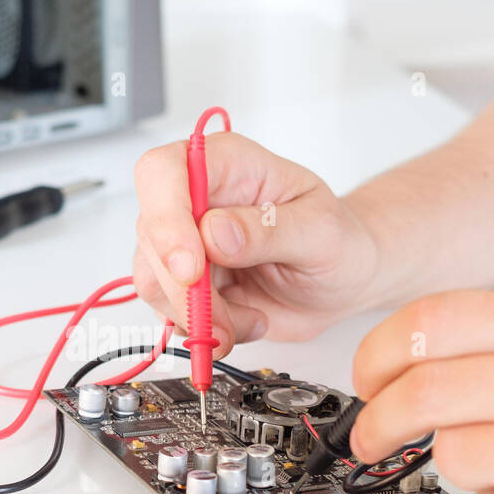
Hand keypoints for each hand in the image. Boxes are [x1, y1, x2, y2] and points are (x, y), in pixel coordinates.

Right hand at [132, 132, 379, 354]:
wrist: (342, 279)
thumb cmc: (337, 241)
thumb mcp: (320, 231)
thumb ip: (268, 230)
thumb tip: (214, 233)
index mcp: (227, 164)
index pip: (163, 172)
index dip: (166, 218)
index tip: (190, 268)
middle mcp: (195, 197)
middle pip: (151, 236)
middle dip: (187, 291)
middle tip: (226, 321)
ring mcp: (183, 241)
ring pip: (153, 280)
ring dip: (200, 316)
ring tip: (252, 319)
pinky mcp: (182, 282)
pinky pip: (170, 311)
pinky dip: (207, 329)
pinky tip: (246, 321)